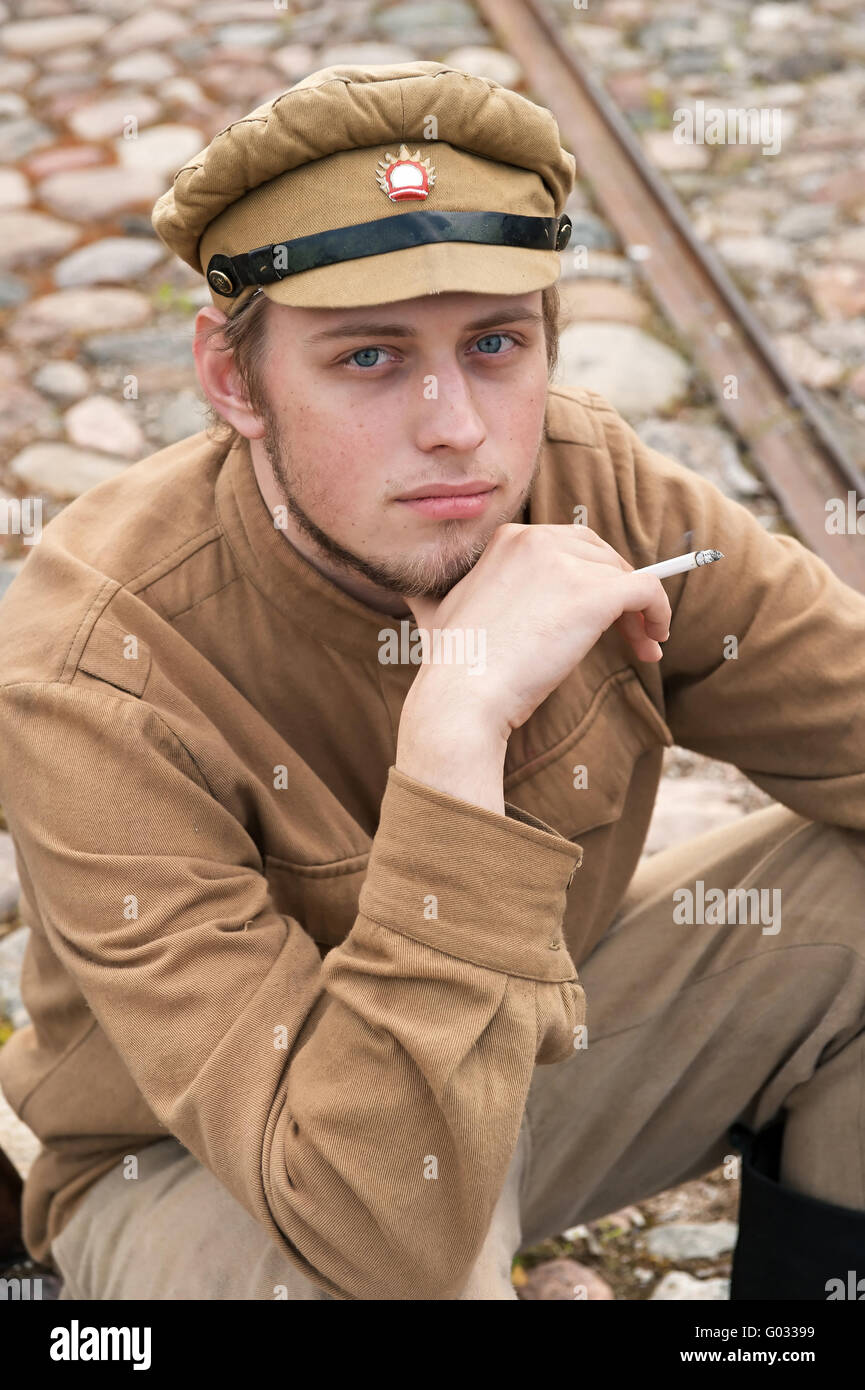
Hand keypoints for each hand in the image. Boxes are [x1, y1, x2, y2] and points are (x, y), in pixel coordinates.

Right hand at [402, 523, 670, 741]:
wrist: (461, 696)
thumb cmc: (455, 666)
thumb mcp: (453, 606)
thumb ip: (481, 587)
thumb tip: (458, 587)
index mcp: (509, 539)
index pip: (570, 545)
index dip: (592, 575)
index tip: (599, 609)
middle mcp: (538, 540)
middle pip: (603, 555)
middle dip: (619, 589)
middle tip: (626, 629)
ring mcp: (566, 565)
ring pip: (627, 576)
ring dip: (639, 611)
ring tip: (641, 647)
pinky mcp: (594, 594)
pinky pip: (648, 590)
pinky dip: (659, 612)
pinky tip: (653, 642)